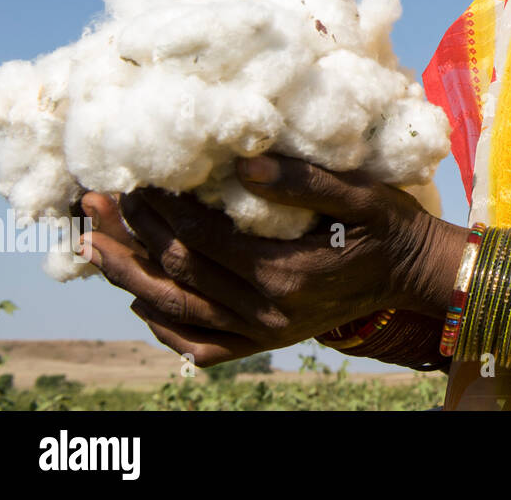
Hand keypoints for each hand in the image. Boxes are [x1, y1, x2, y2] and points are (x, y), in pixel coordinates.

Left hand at [81, 154, 463, 367]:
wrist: (416, 275)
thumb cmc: (390, 226)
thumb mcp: (359, 194)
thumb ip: (303, 181)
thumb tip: (243, 165)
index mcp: (286, 274)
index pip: (203, 239)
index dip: (162, 209)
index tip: (134, 177)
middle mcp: (268, 312)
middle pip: (179, 275)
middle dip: (132, 237)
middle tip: (94, 203)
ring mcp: (265, 333)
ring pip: (178, 312)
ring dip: (131, 278)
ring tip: (94, 246)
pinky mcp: (268, 341)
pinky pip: (202, 346)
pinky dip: (165, 327)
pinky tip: (142, 301)